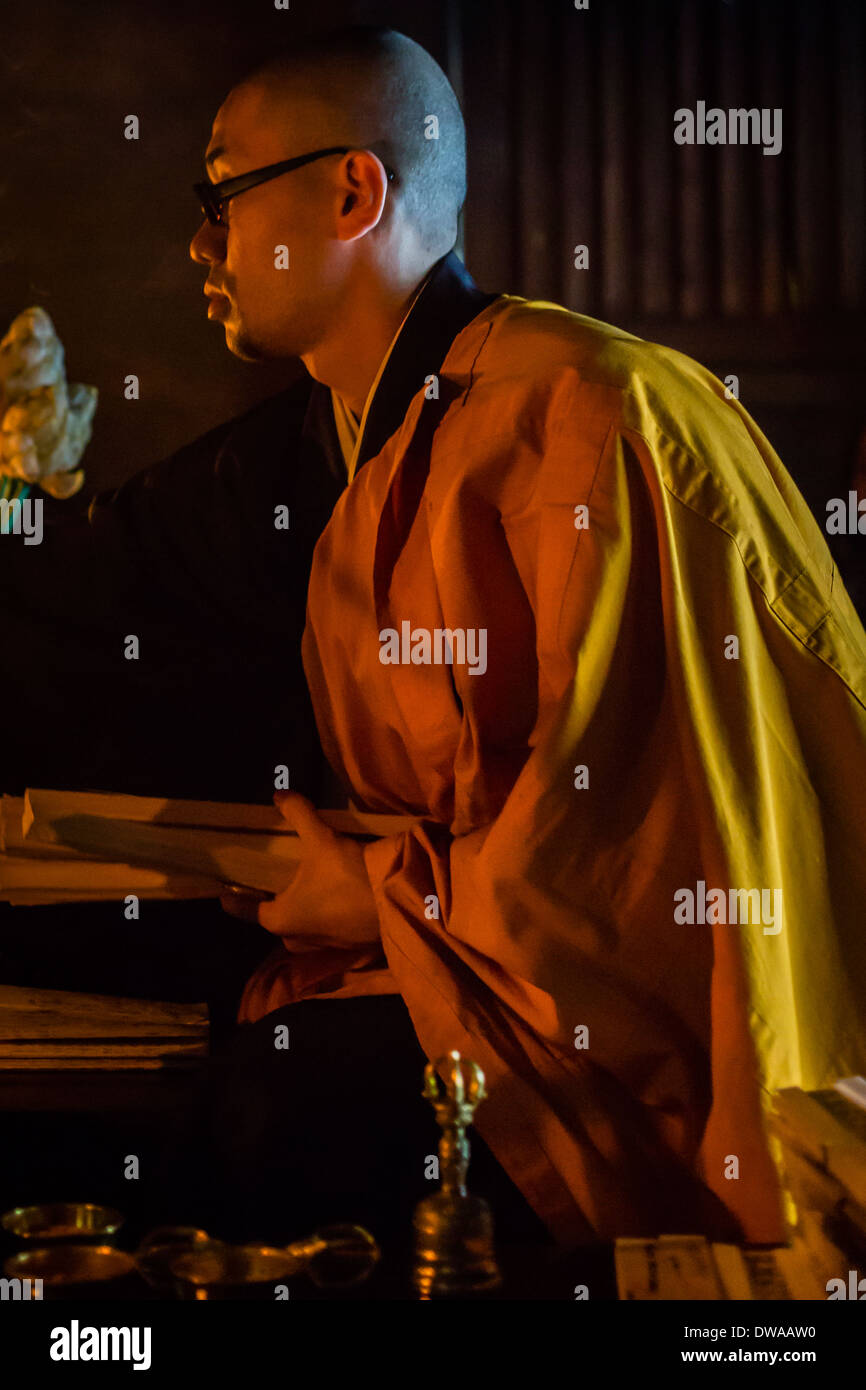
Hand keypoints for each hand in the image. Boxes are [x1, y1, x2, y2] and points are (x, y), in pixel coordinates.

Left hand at [220, 791, 380, 950]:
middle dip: (274, 899)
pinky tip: (333, 894)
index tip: (224, 889)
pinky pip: (325, 928)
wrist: (397, 902)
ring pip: (302, 924)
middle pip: (275, 916)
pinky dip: (325, 913)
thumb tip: (279, 794)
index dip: (234, 897)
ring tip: (305, 882)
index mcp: (279, 918)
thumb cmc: (348, 876)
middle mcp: (295, 939)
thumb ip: (298, 814)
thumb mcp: (321, 838)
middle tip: (273, 875)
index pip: (245, 909)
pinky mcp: (346, 945)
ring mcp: (322, 946)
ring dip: (302, 906)